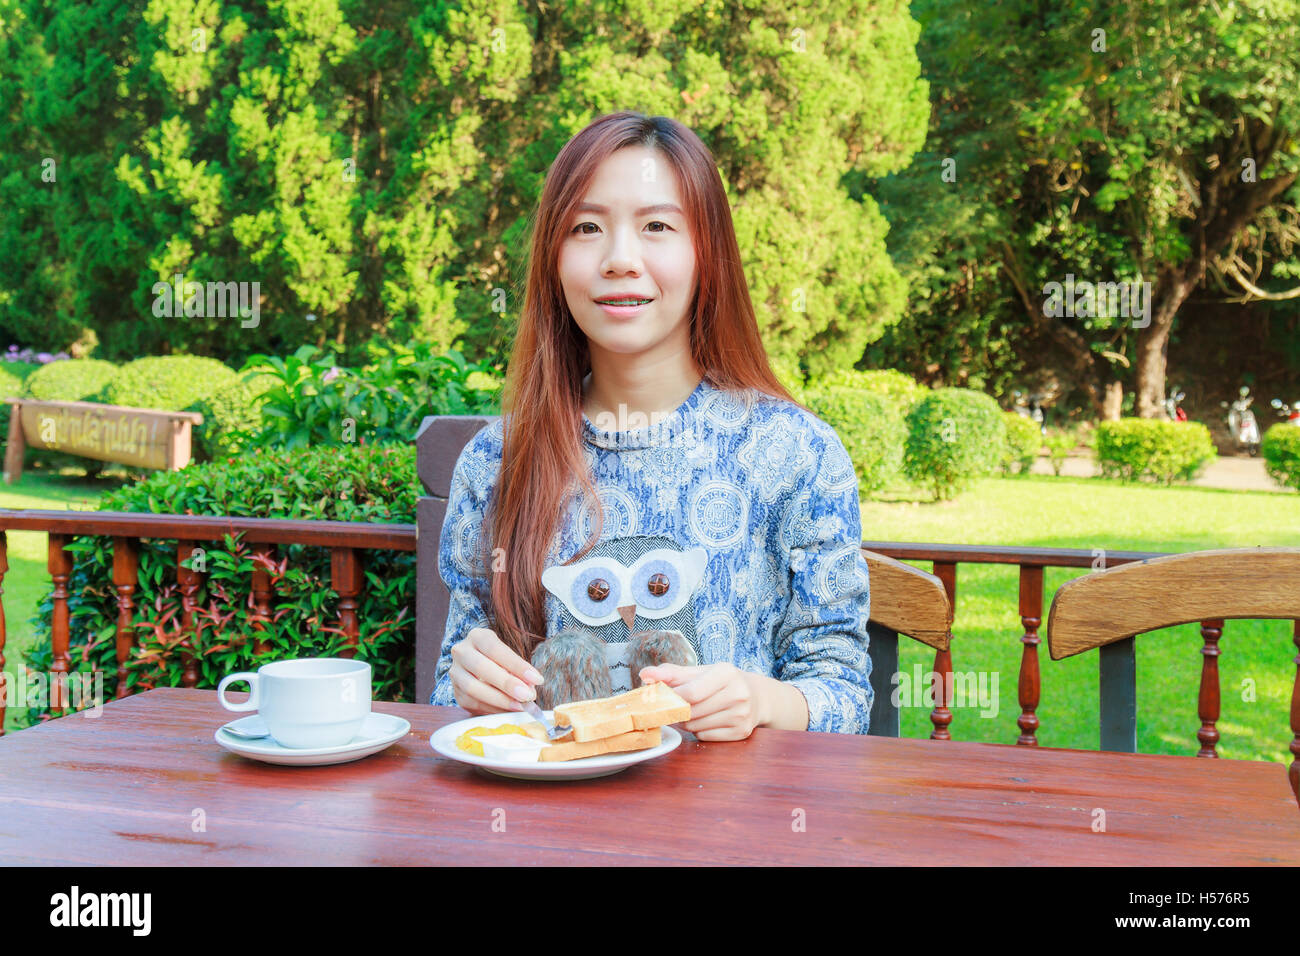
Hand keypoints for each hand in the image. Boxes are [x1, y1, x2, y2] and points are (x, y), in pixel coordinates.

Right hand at [449, 627, 543, 715]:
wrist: (481, 667)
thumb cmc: (499, 660)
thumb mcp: (508, 657)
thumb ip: (518, 671)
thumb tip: (529, 690)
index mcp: (476, 636)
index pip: (495, 649)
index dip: (516, 665)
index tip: (537, 679)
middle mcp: (461, 652)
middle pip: (481, 668)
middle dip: (507, 683)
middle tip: (527, 695)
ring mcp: (455, 673)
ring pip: (473, 688)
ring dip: (499, 700)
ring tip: (520, 706)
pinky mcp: (456, 692)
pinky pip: (472, 703)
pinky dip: (492, 709)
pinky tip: (508, 710)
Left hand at [637, 662, 763, 740]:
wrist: (756, 696)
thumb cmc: (721, 682)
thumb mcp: (700, 672)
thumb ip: (671, 673)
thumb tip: (645, 674)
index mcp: (727, 673)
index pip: (691, 692)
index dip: (672, 698)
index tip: (662, 698)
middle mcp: (738, 694)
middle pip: (692, 711)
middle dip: (678, 710)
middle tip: (674, 707)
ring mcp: (741, 715)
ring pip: (696, 726)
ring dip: (686, 722)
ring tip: (692, 712)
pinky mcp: (740, 732)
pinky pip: (705, 737)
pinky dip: (699, 731)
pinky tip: (705, 721)